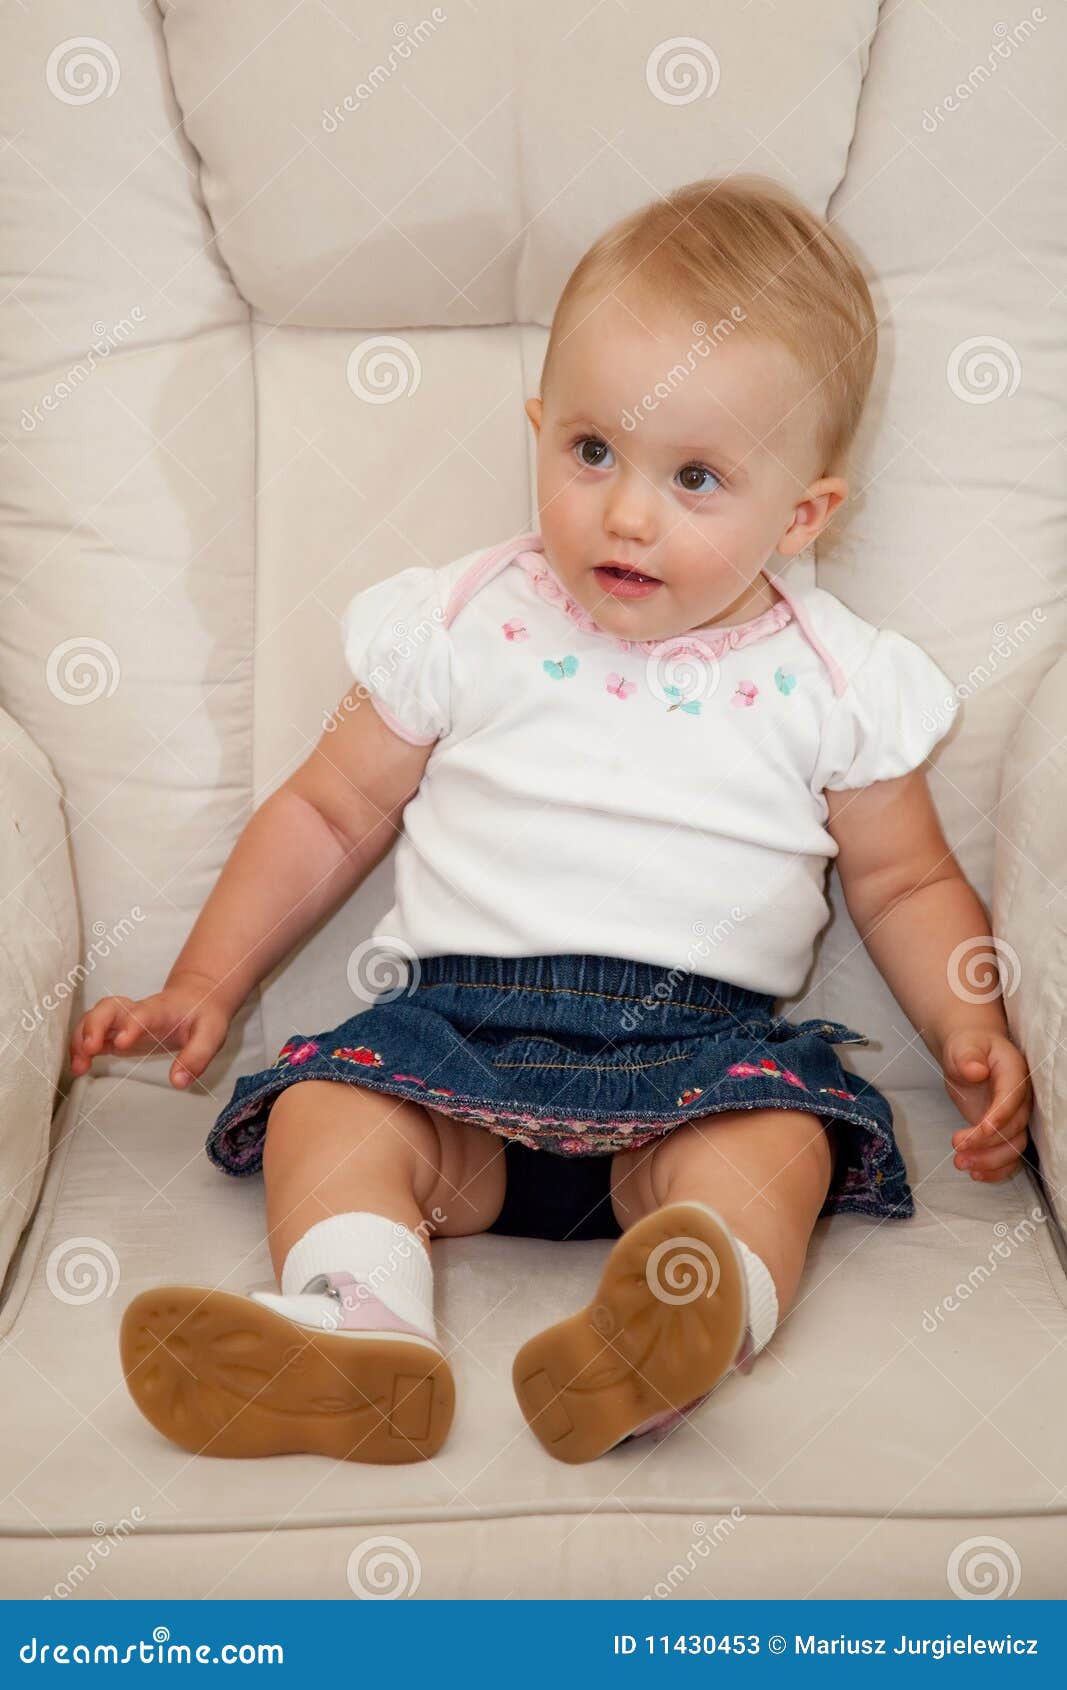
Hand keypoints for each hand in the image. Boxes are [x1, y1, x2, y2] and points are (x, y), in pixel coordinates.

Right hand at [69, 976, 230, 1090]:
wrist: (196, 998)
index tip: (122, 1043)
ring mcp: (123, 1019)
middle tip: (89, 1050)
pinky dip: (80, 1047)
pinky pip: (91, 1032)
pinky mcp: (115, 1031)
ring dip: (81, 1039)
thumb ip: (196, 1057)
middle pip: (109, 1008)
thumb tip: (178, 1082)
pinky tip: (79, 1067)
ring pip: (94, 1017)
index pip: (143, 1013)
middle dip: (94, 1025)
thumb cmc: (203, 1015)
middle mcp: (137, 1011)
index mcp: (162, 1010)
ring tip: (78, 1067)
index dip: (131, 1025)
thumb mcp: (212, 1034)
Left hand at [943, 1028, 1032, 1182]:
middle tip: (957, 1146)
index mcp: (1014, 1073)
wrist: (971, 1054)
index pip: (1013, 1097)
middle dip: (987, 1142)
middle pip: (1014, 1127)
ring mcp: (1013, 1117)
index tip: (981, 1129)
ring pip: (1013, 1147)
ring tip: (960, 1163)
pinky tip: (975, 1174)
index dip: (1000, 1115)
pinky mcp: (1003, 1132)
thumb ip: (968, 1057)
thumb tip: (975, 1071)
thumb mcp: (963, 1046)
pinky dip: (996, 1170)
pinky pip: (1008, 1156)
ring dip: (989, 1161)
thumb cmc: (969, 1047)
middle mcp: (1020, 1098)